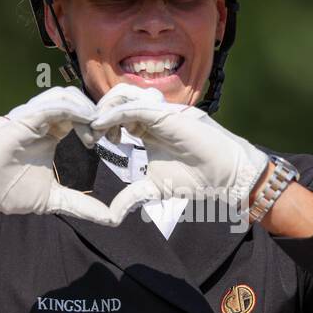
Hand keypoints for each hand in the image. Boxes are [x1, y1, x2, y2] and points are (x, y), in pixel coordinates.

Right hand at [0, 86, 116, 225]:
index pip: (79, 115)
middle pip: (75, 99)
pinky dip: (70, 109)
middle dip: (95, 112)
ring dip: (85, 108)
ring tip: (95, 129)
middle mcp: (41, 122)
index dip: (97, 122)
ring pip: (63, 96)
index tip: (109, 140)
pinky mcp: (21, 120)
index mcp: (50, 133)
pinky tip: (84, 121)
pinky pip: (49, 106)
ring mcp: (30, 118)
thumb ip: (82, 205)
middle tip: (105, 134)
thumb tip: (110, 218)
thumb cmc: (10, 192)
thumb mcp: (55, 200)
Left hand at [90, 84, 269, 224]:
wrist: (221, 176)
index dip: (100, 124)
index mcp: (145, 129)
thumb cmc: (192, 179)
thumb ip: (131, 196)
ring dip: (104, 108)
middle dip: (98, 113)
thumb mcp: (152, 189)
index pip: (116, 115)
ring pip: (123, 95)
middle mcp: (151, 116)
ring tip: (97, 128)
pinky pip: (133, 106)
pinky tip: (102, 124)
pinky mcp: (165, 113)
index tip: (90, 141)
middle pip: (116, 99)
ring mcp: (159, 112)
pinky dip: (114, 112)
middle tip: (91, 135)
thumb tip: (111, 217)